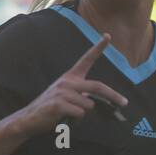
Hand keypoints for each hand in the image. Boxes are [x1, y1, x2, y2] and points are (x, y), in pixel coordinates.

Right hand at [11, 33, 128, 136]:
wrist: (30, 117)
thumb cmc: (53, 107)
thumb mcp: (68, 96)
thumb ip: (84, 95)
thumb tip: (104, 103)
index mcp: (71, 77)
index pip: (86, 59)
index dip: (98, 47)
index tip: (108, 35)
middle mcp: (67, 81)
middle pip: (98, 86)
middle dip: (114, 96)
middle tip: (125, 103)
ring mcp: (62, 92)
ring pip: (89, 105)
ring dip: (84, 113)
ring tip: (70, 113)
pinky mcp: (59, 104)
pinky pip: (80, 113)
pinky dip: (76, 119)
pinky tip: (65, 117)